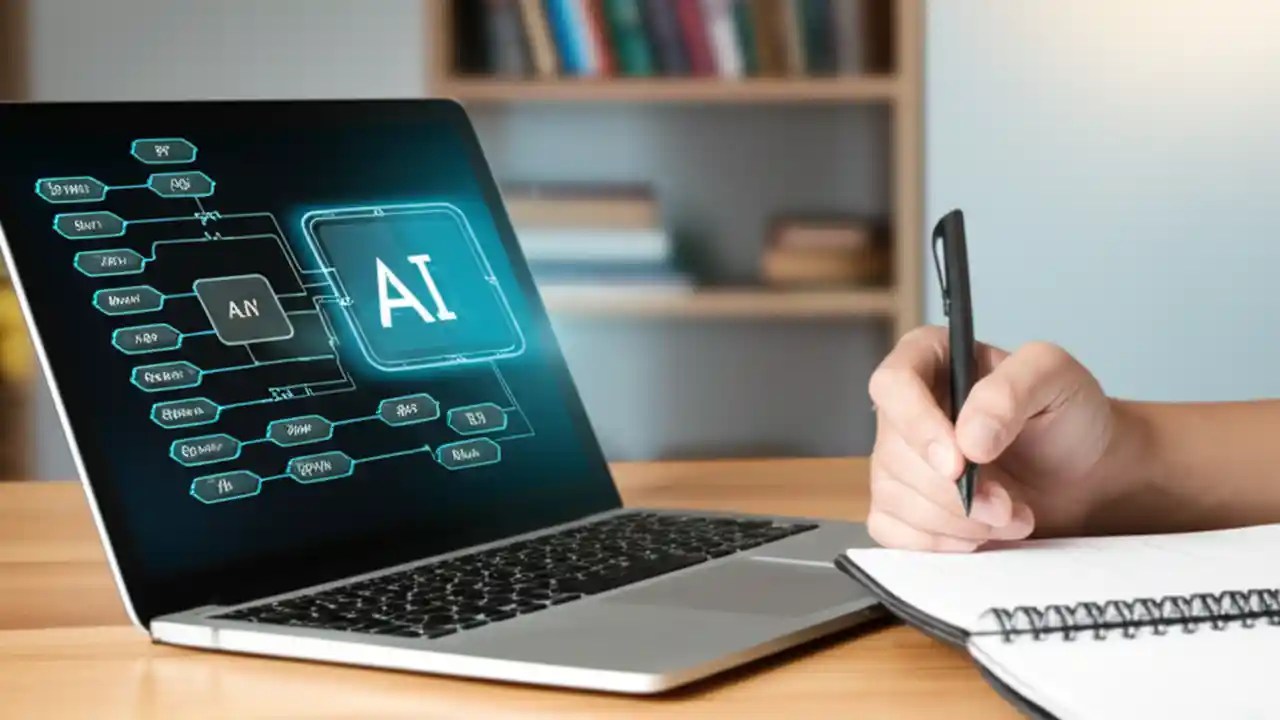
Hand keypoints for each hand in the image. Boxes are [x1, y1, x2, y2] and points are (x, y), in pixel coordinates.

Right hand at [866, 326, 1116, 550]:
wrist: (1082, 473)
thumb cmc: (1067, 416)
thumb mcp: (1056, 378)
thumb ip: (1011, 391)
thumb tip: (968, 438)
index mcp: (930, 358)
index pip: (892, 383)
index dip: (918, 427)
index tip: (959, 464)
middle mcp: (904, 408)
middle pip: (894, 452)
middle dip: (954, 492)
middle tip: (1008, 505)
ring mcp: (897, 459)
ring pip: (893, 496)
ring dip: (958, 521)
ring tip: (1011, 516)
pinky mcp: (900, 505)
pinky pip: (892, 531)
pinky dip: (940, 542)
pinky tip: (980, 534)